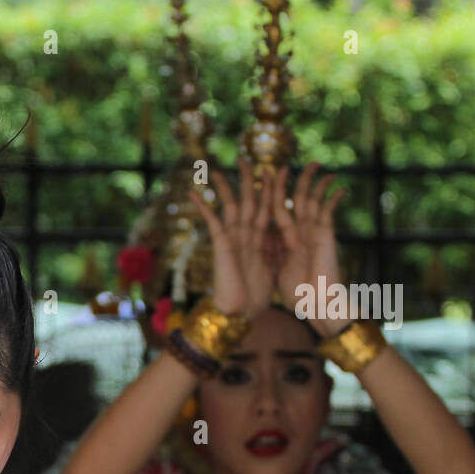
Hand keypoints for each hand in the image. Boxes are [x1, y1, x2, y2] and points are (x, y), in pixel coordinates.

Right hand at [187, 156, 275, 316]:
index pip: (265, 210)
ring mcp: (233, 240)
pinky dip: (204, 206)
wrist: (239, 315)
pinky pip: (213, 221)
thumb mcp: (269, 272)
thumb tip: (280, 253)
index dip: (270, 190)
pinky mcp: (222, 245)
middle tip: (246, 159)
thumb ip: (271, 257)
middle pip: (249, 201)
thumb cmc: (253, 301)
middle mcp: (245, 237)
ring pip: (231, 206)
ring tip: (219, 167)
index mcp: (259, 242)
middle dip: (249, 180)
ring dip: (227, 186)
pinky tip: (194, 191)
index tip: (273, 171)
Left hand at [272, 161, 346, 334]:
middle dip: (289, 182)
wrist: (316, 306)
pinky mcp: (326, 236)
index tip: (264, 180)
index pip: (278, 212)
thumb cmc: (299, 296)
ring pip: (312, 201)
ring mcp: (314, 233)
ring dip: (313, 182)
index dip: (271, 196)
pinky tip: (338, 186)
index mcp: (288, 242)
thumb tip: (260, 248)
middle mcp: (302, 234)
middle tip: (283, 164)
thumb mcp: (278, 271)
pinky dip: (332, 199)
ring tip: (315, 164)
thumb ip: (273, 256)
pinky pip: (329, 213)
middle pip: (294, 201)